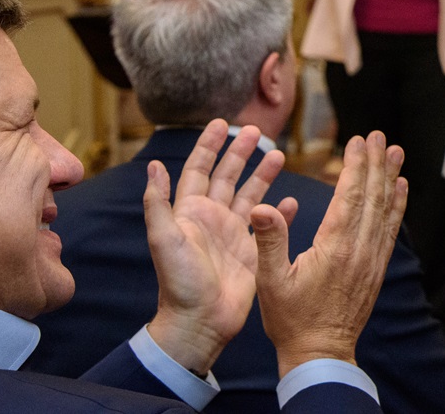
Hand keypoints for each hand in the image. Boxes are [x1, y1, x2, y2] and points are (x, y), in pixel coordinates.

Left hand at [144, 120, 297, 375]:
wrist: (200, 321)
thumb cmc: (179, 281)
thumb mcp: (164, 238)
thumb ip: (158, 202)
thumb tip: (153, 164)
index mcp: (190, 212)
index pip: (198, 169)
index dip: (208, 145)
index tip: (222, 123)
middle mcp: (212, 219)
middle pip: (227, 176)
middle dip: (240, 152)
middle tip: (256, 130)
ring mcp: (233, 234)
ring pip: (251, 195)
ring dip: (263, 174)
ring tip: (279, 155)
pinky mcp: (252, 251)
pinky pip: (269, 225)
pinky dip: (281, 212)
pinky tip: (292, 200)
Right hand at [252, 132, 407, 376]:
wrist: (320, 353)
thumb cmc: (291, 319)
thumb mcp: (270, 281)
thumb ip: (268, 240)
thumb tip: (261, 205)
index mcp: (334, 247)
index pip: (349, 196)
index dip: (355, 166)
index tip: (358, 140)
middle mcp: (359, 248)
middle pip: (371, 196)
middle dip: (375, 163)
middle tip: (380, 135)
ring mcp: (371, 258)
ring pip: (385, 210)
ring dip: (391, 178)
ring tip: (397, 152)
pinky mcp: (377, 268)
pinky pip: (390, 230)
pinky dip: (397, 206)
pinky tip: (401, 189)